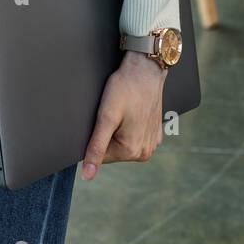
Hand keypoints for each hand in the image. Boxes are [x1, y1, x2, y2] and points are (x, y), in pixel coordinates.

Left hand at [81, 52, 167, 179]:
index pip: (100, 156)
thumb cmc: (125, 88)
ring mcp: (152, 144)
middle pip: (112, 150)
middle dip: (108, 133)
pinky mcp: (155, 134)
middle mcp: (145, 152)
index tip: (100, 118)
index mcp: (131, 151)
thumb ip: (96, 147)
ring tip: (122, 109)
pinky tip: (131, 110)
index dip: (95, 136)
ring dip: (118, 129)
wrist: (146, 69)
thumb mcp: (106, 116)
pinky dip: (129, 125)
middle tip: (111, 112)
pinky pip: (134, 135)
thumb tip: (87, 175)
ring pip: (122, 143)